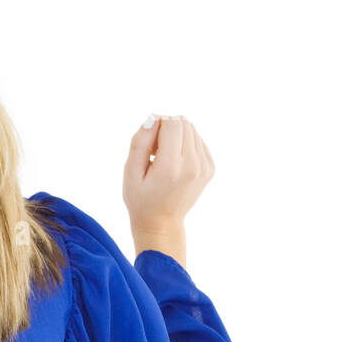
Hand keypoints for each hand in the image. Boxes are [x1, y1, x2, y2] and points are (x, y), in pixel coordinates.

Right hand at [122, 114, 214, 267]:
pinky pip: (198, 141)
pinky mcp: (210, 167)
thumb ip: (140, 142)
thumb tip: (153, 118)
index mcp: (171, 167)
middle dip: (166, 128)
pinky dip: (185, 144)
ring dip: (176, 135)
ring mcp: (205, 166)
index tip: (147, 139)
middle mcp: (193, 165)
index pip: (172, 124)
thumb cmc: (141, 198)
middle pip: (184, 123)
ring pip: (192, 130)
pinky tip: (175, 160)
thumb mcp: (131, 172)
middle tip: (154, 149)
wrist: (161, 222)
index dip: (157, 123)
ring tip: (164, 155)